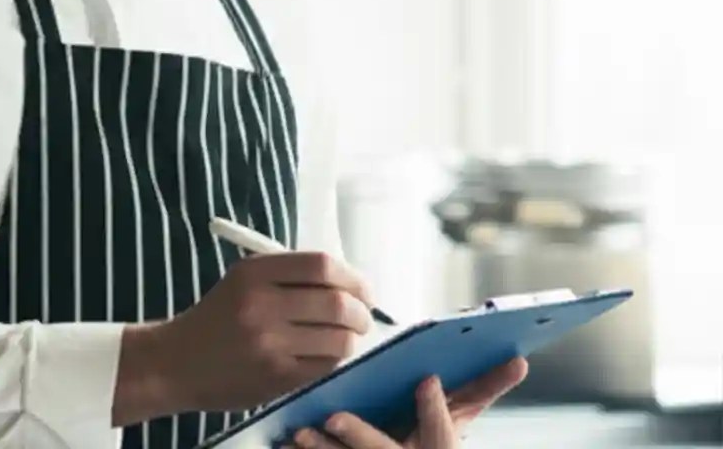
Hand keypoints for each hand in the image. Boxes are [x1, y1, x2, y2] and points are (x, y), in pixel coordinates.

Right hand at [113, 252, 376, 425]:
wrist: (176, 362)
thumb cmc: (217, 318)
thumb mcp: (242, 281)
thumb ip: (290, 276)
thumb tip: (349, 283)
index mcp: (254, 273)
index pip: (322, 266)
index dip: (352, 277)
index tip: (362, 288)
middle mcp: (261, 305)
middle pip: (336, 303)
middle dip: (361, 311)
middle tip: (362, 316)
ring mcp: (269, 344)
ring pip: (339, 339)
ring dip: (351, 338)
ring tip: (345, 337)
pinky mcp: (276, 377)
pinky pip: (326, 365)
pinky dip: (334, 359)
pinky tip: (324, 354)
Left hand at [287, 357, 528, 448]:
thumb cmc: (430, 442)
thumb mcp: (459, 422)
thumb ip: (483, 390)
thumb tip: (518, 360)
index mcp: (437, 448)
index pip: (443, 436)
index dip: (436, 412)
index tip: (426, 380)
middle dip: (362, 437)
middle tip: (334, 416)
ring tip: (298, 431)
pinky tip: (282, 441)